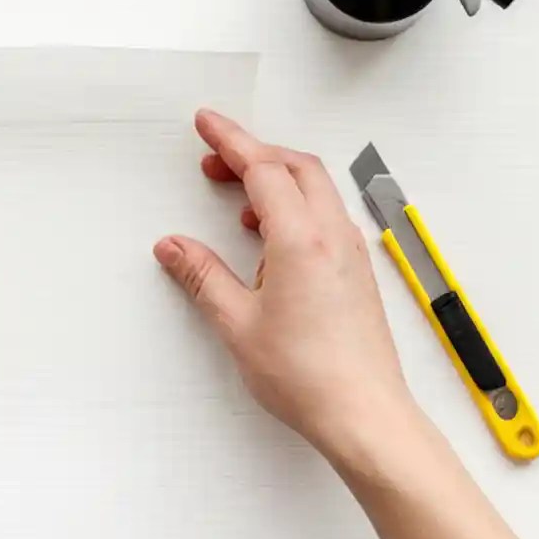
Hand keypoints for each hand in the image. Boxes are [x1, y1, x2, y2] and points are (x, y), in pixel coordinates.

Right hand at [154, 110, 419, 462]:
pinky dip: (294, 206)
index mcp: (301, 240)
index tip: (206, 124)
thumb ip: (203, 277)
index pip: (263, 169)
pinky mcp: (355, 273)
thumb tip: (174, 247)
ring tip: (236, 195)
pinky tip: (269, 237)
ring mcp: (349, 253)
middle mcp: (332, 237)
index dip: (231, 141)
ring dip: (275, 179)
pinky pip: (325, 217)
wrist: (364, 414)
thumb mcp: (237, 324)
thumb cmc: (308, 376)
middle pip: (295, 167)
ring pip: (314, 190)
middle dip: (252, 153)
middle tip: (214, 158)